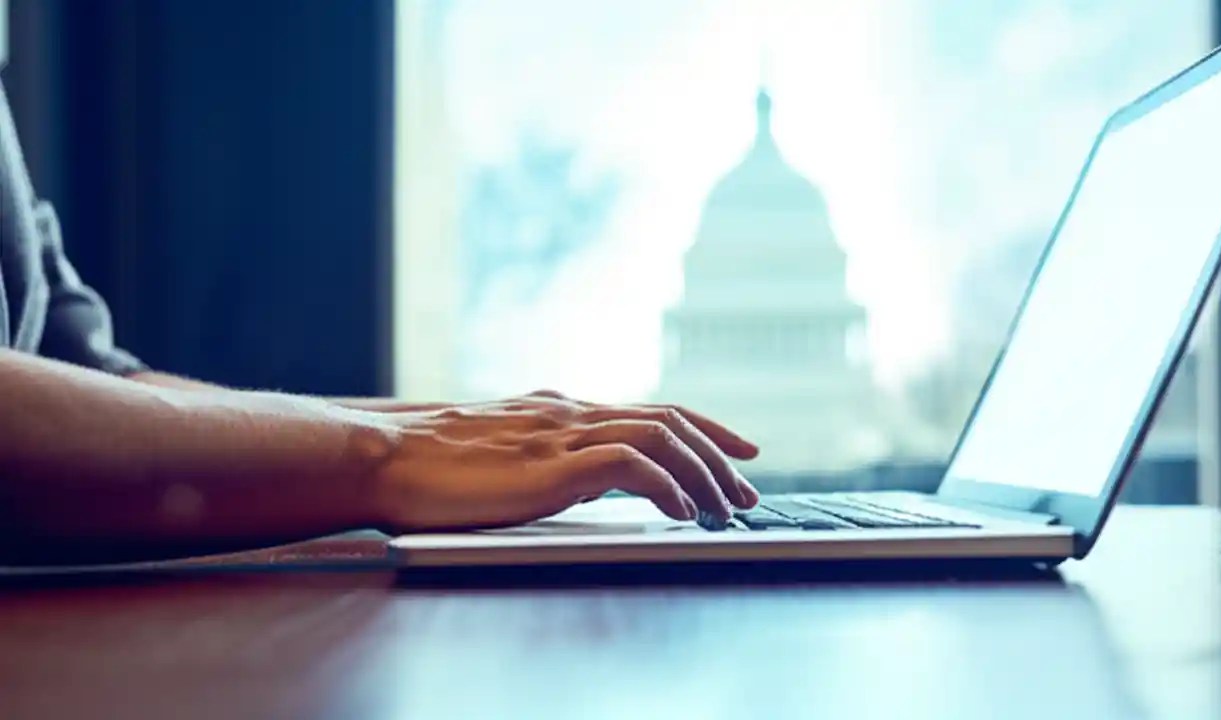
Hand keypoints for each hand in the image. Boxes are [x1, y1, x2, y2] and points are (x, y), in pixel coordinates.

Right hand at [367, 390, 759, 531]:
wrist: (381, 456)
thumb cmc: (426, 464)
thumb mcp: (499, 455)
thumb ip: (540, 456)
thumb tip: (573, 476)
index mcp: (558, 410)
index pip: (648, 411)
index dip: (702, 429)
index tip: (737, 450)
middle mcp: (569, 413)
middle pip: (669, 420)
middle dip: (719, 454)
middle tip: (749, 492)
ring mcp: (562, 433)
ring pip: (662, 437)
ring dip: (704, 474)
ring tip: (725, 511)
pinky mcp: (552, 464)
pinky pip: (631, 466)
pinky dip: (667, 486)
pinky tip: (682, 513)